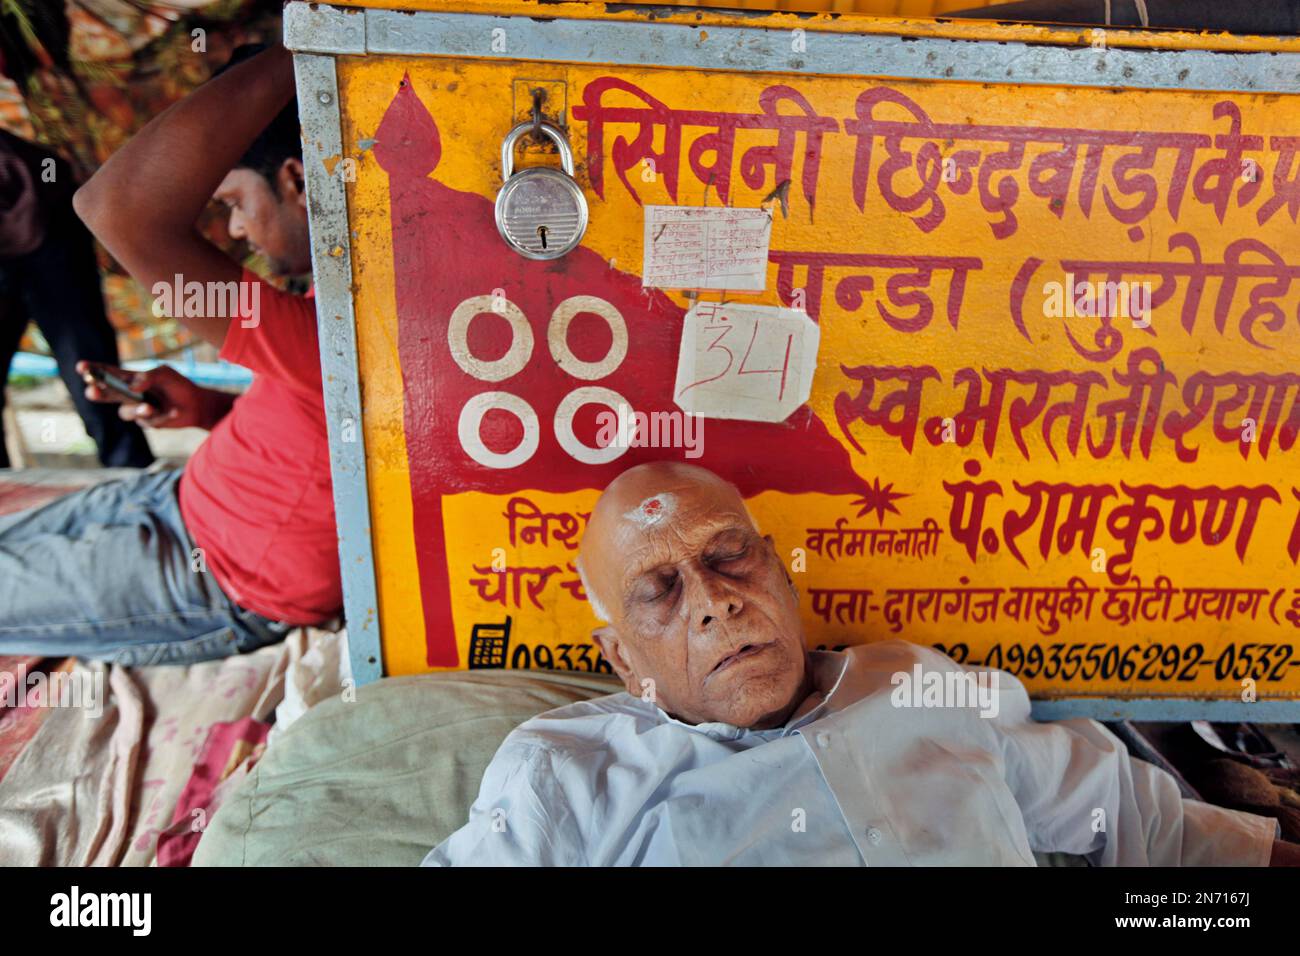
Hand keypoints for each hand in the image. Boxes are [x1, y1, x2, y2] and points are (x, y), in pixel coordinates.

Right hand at [77, 361, 215, 429]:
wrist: (197, 405)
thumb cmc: (179, 385)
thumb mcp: (166, 374)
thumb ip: (149, 376)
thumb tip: (133, 386)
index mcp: (130, 378)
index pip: (107, 373)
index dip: (93, 370)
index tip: (81, 367)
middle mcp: (129, 394)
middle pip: (106, 394)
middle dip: (97, 392)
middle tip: (92, 391)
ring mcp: (136, 409)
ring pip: (125, 412)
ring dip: (138, 409)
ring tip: (151, 407)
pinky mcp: (147, 422)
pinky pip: (147, 422)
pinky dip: (161, 417)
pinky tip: (174, 412)